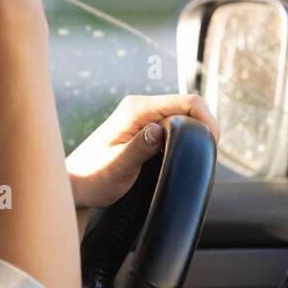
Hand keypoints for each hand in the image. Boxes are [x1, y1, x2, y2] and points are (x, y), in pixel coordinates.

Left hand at [66, 94, 220, 208]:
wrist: (75, 185)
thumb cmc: (92, 178)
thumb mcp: (117, 168)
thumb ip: (139, 148)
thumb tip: (159, 131)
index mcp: (136, 109)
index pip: (186, 101)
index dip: (207, 120)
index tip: (212, 145)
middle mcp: (140, 107)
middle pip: (188, 107)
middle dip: (202, 128)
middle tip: (205, 156)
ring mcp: (142, 116)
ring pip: (182, 117)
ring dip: (193, 134)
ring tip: (194, 157)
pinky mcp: (143, 128)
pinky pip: (172, 126)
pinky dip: (183, 138)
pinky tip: (181, 156)